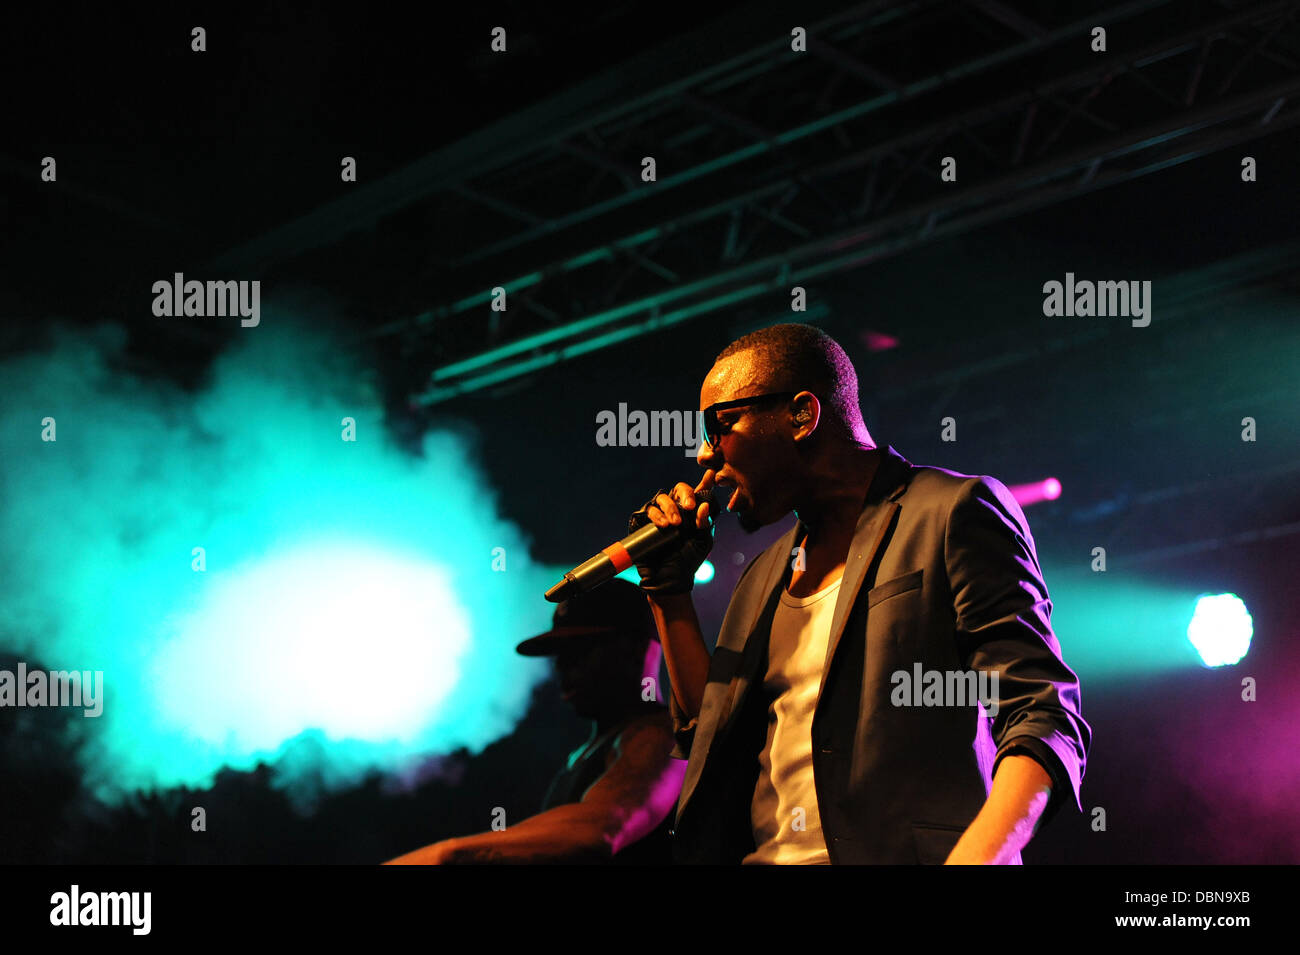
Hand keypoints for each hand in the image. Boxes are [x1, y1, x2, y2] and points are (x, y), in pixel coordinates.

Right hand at [627, 470, 716, 594]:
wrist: (671, 578)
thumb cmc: (689, 559)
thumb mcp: (703, 540)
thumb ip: (706, 522)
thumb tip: (702, 505)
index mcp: (693, 511)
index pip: (700, 491)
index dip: (706, 480)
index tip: (712, 473)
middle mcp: (676, 509)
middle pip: (679, 489)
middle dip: (686, 494)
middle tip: (691, 507)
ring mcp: (659, 515)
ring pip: (663, 498)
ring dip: (671, 508)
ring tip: (676, 524)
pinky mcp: (644, 522)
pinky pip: (649, 511)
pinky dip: (657, 516)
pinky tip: (664, 525)